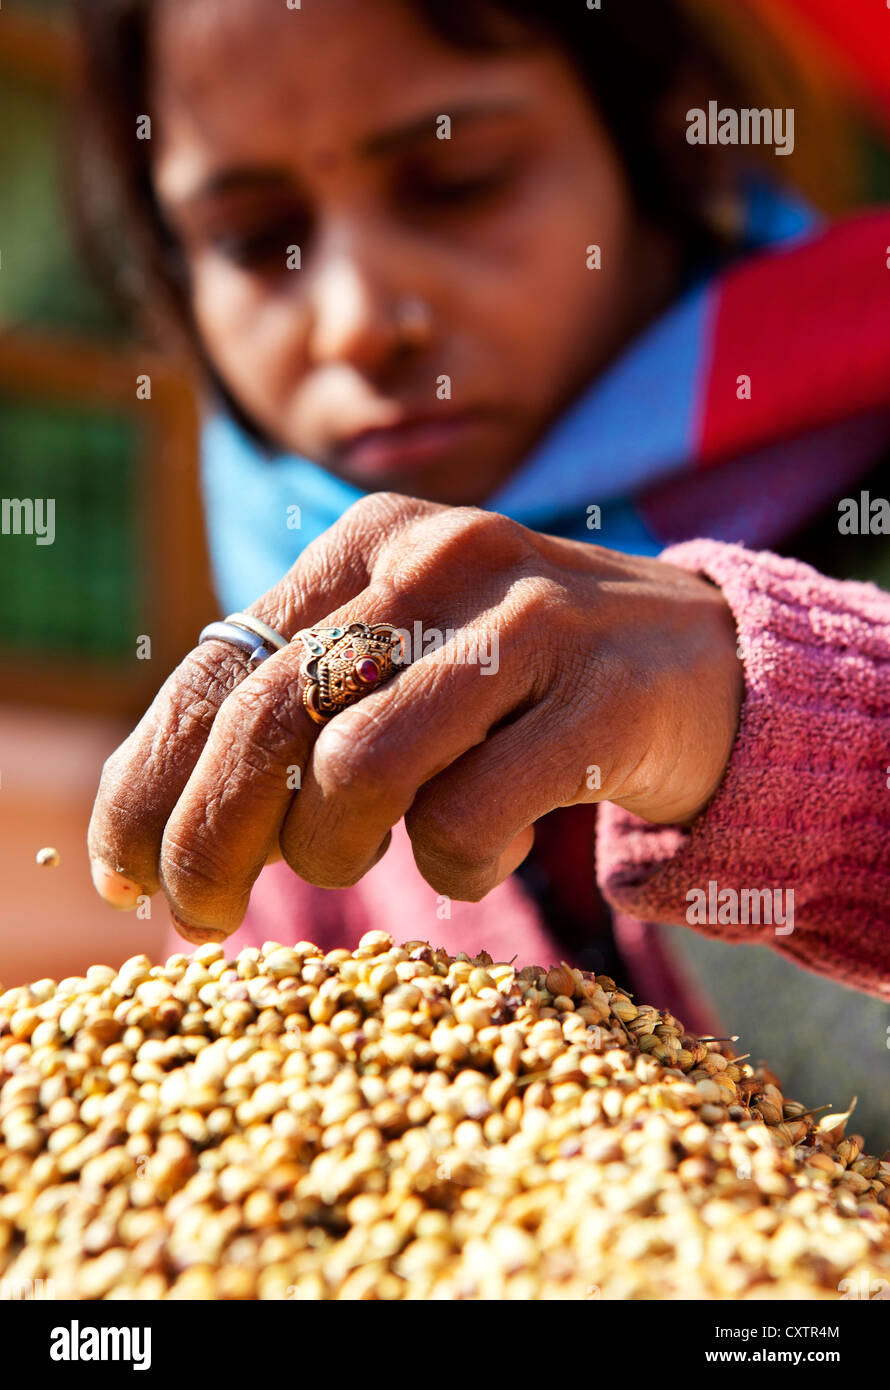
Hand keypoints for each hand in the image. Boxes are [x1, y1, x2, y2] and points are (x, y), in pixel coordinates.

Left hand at [88, 493, 742, 940]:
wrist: (705, 660)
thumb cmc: (523, 680)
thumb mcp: (404, 657)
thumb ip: (306, 704)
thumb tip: (172, 818)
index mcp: (370, 542)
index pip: (218, 666)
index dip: (148, 778)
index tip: (122, 869)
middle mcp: (439, 559)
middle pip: (270, 718)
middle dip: (211, 839)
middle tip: (196, 916)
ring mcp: (528, 621)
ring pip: (359, 768)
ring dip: (334, 849)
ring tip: (363, 859)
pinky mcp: (603, 696)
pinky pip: (471, 815)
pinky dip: (453, 864)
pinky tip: (480, 849)